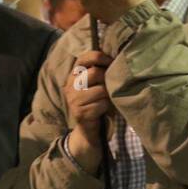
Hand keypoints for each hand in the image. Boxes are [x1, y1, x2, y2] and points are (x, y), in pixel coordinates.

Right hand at [63, 49, 113, 174]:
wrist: (88, 131)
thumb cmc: (96, 104)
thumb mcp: (95, 85)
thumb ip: (99, 72)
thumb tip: (117, 59)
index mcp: (74, 75)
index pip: (84, 58)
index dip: (100, 57)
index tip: (112, 61)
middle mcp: (70, 85)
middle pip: (95, 73)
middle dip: (108, 79)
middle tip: (112, 86)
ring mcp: (73, 100)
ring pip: (100, 89)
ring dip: (109, 95)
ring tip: (109, 100)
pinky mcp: (79, 113)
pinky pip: (101, 104)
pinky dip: (107, 107)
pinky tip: (105, 111)